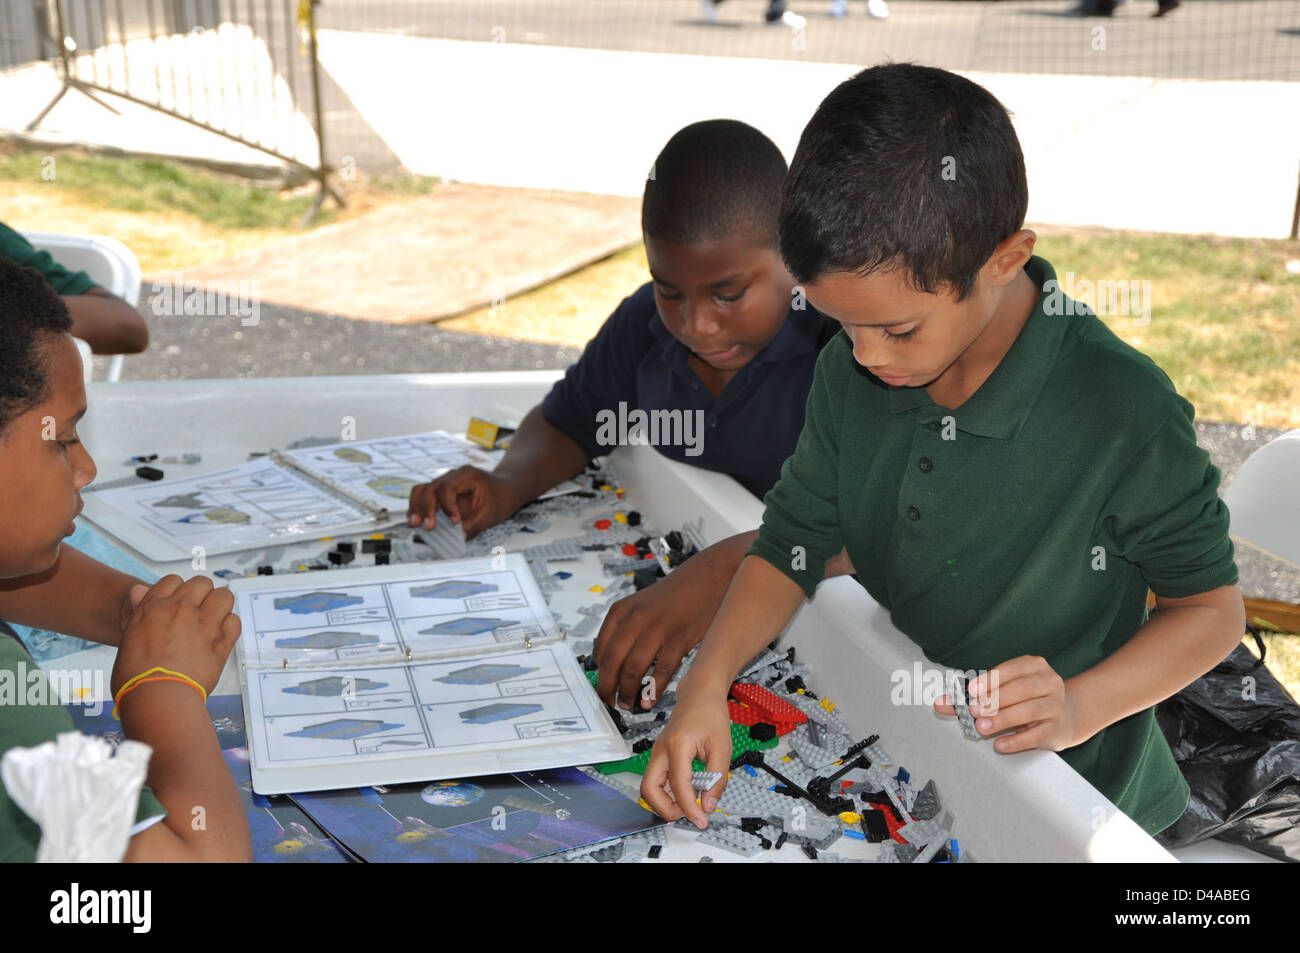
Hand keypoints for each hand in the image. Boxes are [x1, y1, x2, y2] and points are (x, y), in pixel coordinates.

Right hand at [112, 575, 240, 696]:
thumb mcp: (128, 637)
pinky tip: (221, 636)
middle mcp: (180, 610)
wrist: (156, 697)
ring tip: (214, 620)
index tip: (180, 602)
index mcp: (153, 608)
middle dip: (202, 594)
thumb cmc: (135, 677)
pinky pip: (235, 621)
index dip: (178, 590)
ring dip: (220, 605)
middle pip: (202, 583)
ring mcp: (203, 624)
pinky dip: (230, 626)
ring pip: (223, 596)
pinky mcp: (221, 642)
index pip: (173, 580)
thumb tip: (138, 590)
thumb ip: (140, 611)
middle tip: (199, 611)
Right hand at [406, 466, 524, 538]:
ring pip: (422, 489)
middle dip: (426, 507)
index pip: (447, 487)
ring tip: (415, 524)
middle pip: (430, 487)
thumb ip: (475, 525)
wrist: (507, 487)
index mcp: (467, 475)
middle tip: (429, 527)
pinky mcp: (442, 492)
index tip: (455, 521)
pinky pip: (425, 496)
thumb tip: (459, 538)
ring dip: (417, 507)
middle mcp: (453, 476)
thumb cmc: (502, 496)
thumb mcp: (492, 513)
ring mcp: (446, 482)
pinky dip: (419, 508)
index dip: (447, 505)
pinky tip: (417, 521)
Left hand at [592, 556, 727, 710]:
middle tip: (611, 702)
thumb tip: (612, 664)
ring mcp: (657, 629)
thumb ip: (624, 629)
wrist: (706, 578)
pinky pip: (661, 671)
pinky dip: (654, 690)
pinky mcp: (679, 638)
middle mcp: (635, 619)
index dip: (599, 673)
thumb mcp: (639, 605)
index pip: (600, 650)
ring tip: (629, 704)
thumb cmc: (674, 595)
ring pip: (633, 670)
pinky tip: (650, 700)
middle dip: (608, 688)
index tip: (603, 686)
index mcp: (621, 611)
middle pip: (612, 662)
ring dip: (628, 692)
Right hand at [640, 687, 732, 827]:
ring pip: (650, 786)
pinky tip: (687, 792)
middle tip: (689, 814)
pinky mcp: (660, 755)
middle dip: (666, 809)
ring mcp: (658, 752)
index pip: (678, 785)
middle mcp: (661, 750)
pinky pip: (657, 779)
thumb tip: (709, 805)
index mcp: (677, 745)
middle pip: (649, 789)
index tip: (702, 820)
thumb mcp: (723, 747)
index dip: (689, 808)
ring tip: (689, 804)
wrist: (700, 694)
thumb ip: (717, 778)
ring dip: (665, 802)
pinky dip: (668, 792)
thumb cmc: (710, 714)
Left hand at [934, 655, 1084, 752]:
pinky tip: (999, 744)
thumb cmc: (1025, 700)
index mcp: (1034, 666)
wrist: (1066, 717)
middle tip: (974, 710)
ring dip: (1003, 719)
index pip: (1012, 669)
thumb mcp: (1002, 691)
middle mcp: (1049, 682)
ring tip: (982, 727)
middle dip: (995, 700)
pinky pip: (1037, 735)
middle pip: (1022, 689)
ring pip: (1030, 710)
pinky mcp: (1057, 729)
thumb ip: (971, 696)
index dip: (991, 679)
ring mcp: (1056, 706)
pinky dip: (1017, 740)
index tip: (971, 690)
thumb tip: (940, 702)